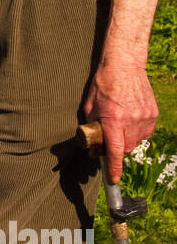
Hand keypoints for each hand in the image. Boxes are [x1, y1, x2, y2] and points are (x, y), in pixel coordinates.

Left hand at [82, 60, 158, 182]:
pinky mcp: (153, 113)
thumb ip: (91, 130)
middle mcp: (132, 120)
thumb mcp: (90, 107)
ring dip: (126, 140)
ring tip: (118, 126)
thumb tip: (94, 150)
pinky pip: (145, 132)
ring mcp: (145, 117)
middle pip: (125, 149)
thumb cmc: (103, 84)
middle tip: (107, 140)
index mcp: (114, 119)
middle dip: (116, 149)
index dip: (113, 167)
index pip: (115, 150)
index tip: (113, 179)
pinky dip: (136, 132)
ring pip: (136, 141)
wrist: (124, 65)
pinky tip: (129, 120)